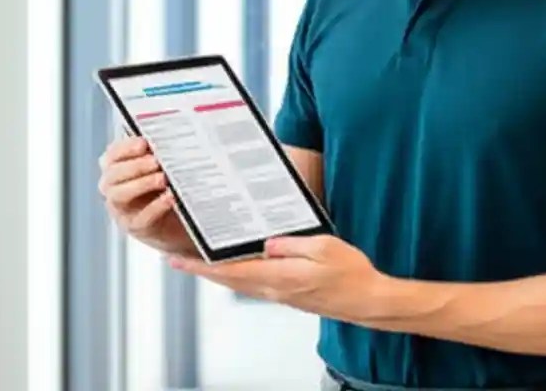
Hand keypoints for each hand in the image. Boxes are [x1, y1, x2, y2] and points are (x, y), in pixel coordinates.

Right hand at [97, 136, 192, 254]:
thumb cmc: (166, 188)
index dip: (125, 148)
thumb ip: (158, 153)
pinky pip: (141, 218)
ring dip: (141, 184)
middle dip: (135, 166)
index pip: (112, 156)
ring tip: (163, 178)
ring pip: (120, 196)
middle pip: (113, 176)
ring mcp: (123, 210)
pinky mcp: (137, 227)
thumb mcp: (160, 168)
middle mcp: (114, 189)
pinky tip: (170, 197)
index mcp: (117, 170)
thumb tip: (168, 136)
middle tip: (156, 161)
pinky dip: (156, 206)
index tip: (144, 143)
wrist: (177, 222)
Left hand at [167, 235, 385, 321]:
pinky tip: (239, 268)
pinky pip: (255, 286)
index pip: (231, 271)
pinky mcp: (289, 296)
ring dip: (218, 275)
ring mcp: (281, 296)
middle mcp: (275, 290)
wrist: (367, 301)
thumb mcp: (324, 247)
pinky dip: (238, 277)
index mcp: (280, 277)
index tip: (179, 260)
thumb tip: (268, 243)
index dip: (202, 266)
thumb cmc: (351, 274)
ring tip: (202, 263)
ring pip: (240, 285)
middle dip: (202, 271)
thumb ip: (293, 244)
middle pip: (229, 281)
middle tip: (178, 261)